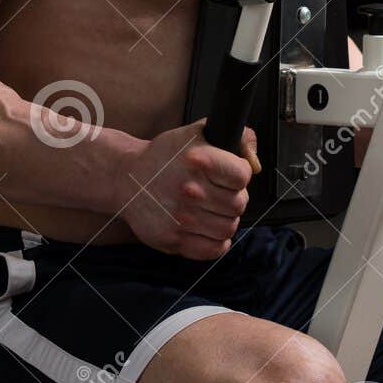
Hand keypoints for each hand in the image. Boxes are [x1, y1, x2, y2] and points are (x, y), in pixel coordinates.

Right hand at [119, 120, 259, 259]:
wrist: (126, 178)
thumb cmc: (164, 157)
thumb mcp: (197, 134)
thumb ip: (236, 139)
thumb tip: (256, 163)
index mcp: (197, 160)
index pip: (242, 175)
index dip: (240, 175)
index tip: (230, 175)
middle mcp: (189, 190)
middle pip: (239, 204)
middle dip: (233, 198)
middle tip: (219, 193)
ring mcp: (181, 218)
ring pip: (229, 228)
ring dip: (225, 219)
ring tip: (211, 209)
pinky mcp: (173, 239)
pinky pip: (214, 249)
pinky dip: (216, 240)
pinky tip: (207, 227)